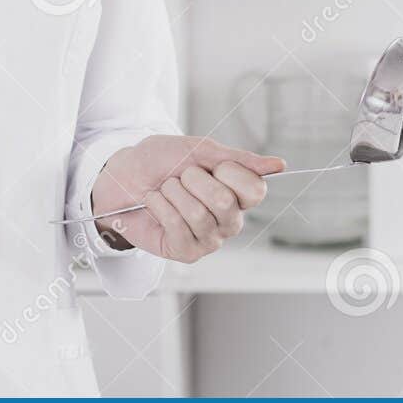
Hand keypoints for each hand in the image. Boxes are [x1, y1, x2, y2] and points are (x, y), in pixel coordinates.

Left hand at [89, 135, 283, 262]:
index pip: (256, 190)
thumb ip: (239, 160)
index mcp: (237, 193)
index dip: (229, 172)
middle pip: (225, 202)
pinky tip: (154, 203)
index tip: (209, 164)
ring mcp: (209, 239)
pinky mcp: (186, 252)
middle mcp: (229, 220)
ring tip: (165, 189)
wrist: (122, 175)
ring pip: (198, 215)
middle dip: (193, 180)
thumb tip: (280, 165)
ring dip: (172, 193)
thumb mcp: (199, 150)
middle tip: (180, 177)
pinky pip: (177, 227)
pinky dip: (160, 206)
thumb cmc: (161, 161)